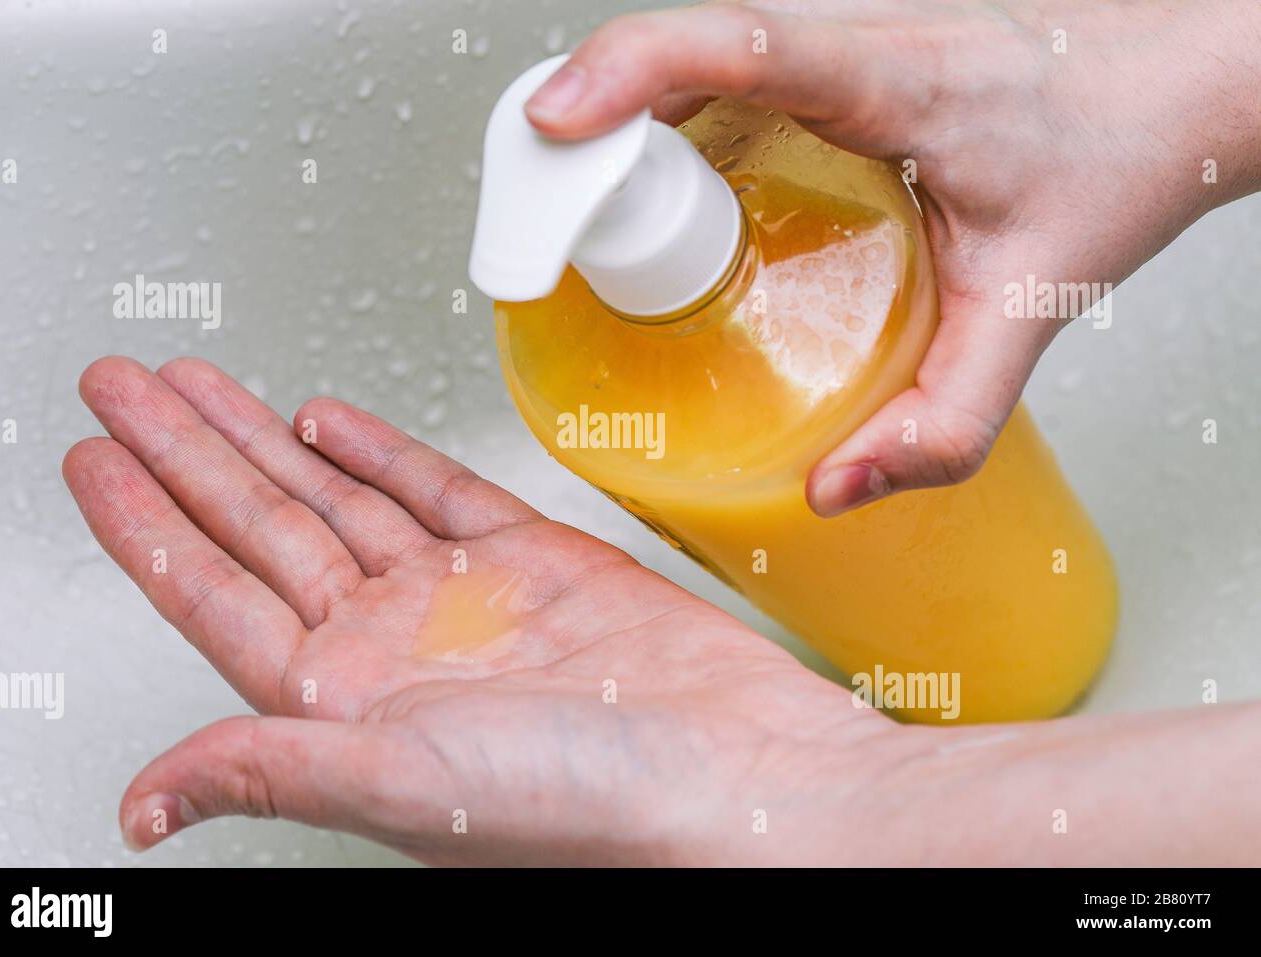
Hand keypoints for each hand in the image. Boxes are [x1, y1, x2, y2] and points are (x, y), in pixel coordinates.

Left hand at [62, 356, 888, 863]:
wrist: (733, 768)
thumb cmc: (589, 803)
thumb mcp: (406, 785)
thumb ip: (272, 766)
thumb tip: (147, 800)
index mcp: (347, 699)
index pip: (210, 593)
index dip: (144, 523)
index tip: (92, 459)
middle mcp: (391, 646)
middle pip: (258, 526)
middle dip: (187, 451)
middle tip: (124, 385)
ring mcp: (456, 598)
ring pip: (334, 497)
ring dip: (263, 439)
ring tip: (203, 387)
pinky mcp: (527, 561)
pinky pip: (430, 491)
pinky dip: (378, 453)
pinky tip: (327, 422)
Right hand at [525, 0, 1260, 516]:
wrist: (1168, 82)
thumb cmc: (1115, 158)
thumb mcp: (1032, 307)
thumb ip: (947, 422)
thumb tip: (835, 485)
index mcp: (901, 80)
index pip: (746, 44)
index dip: (634, 67)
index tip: (556, 119)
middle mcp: (856, 37)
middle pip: (682, 49)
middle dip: (586, 122)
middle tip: (535, 220)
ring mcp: (833, 41)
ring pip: (687, 55)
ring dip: (609, 122)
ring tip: (568, 216)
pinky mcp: (822, 56)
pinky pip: (711, 73)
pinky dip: (652, 122)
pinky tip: (645, 192)